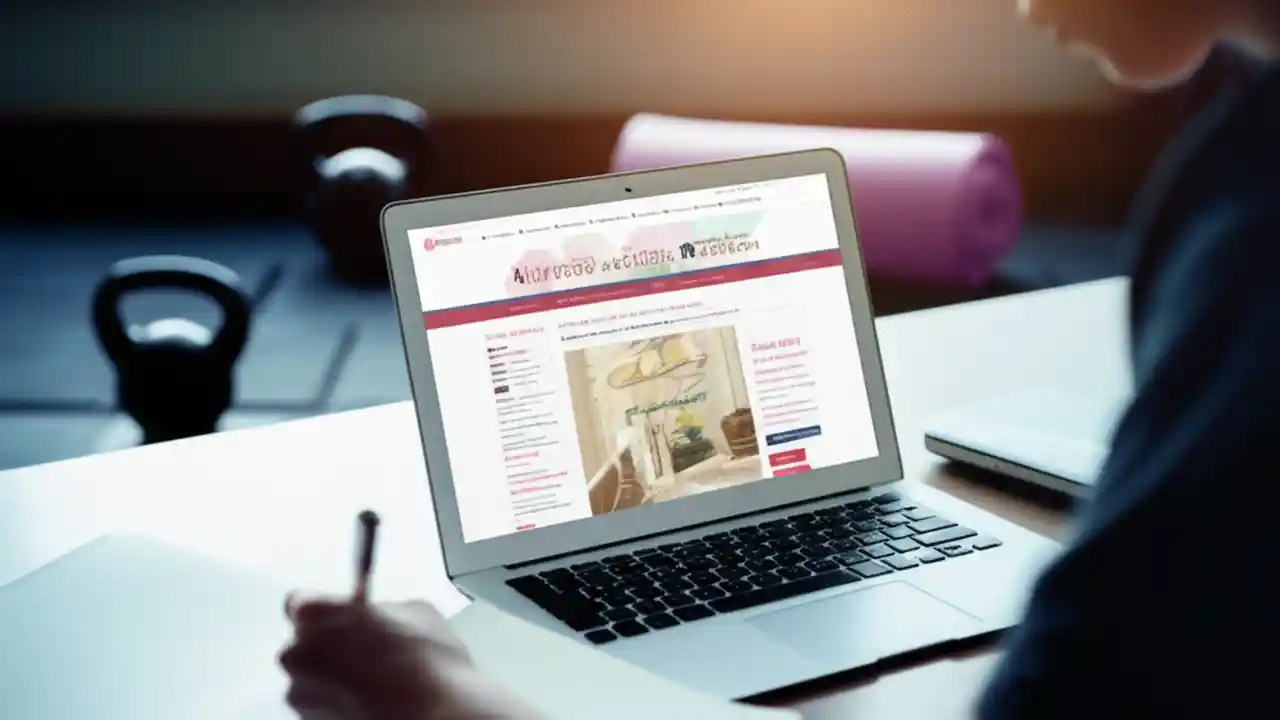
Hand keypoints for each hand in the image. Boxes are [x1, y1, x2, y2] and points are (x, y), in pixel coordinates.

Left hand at [279, 593, 537, 719]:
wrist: (433, 717)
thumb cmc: (429, 662)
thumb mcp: (416, 611)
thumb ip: (384, 606)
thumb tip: (378, 613)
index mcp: (318, 615)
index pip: (299, 603)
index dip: (324, 610)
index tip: (343, 616)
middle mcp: (301, 656)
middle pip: (305, 645)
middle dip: (332, 648)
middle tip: (372, 653)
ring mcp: (305, 699)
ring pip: (317, 681)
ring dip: (339, 680)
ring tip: (384, 683)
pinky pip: (328, 711)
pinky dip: (346, 709)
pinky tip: (379, 707)